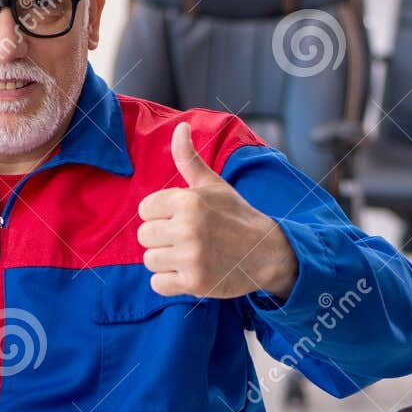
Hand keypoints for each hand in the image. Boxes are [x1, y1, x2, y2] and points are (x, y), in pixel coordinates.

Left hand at [136, 123, 297, 299]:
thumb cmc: (235, 216)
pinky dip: (169, 282)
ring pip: (149, 260)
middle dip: (162, 239)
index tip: (182, 219)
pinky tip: (188, 272)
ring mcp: (191, 256)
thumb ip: (190, 159)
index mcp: (188, 200)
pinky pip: (158, 284)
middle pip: (144, 236)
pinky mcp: (195, 282)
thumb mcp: (213, 185)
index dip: (161, 216)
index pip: (144, 210)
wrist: (266, 252)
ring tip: (189, 255)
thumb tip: (180, 127)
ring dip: (166, 261)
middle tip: (187, 239)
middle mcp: (188, 227)